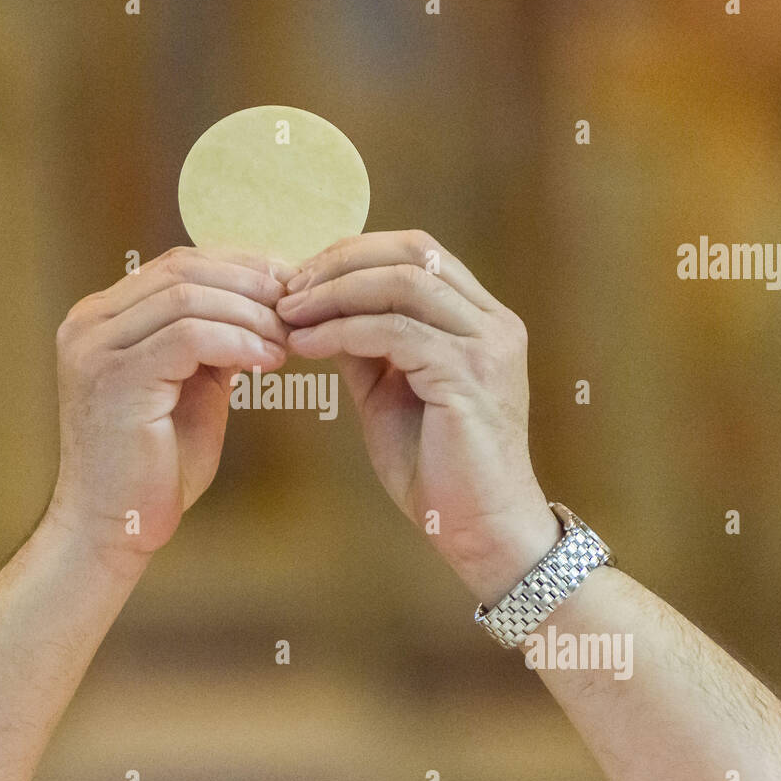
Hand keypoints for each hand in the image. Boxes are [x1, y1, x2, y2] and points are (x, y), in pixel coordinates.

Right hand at [49, 247, 292, 564]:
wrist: (114, 528)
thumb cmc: (154, 465)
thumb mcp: (191, 387)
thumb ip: (214, 343)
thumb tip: (264, 307)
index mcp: (102, 318)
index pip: (177, 264)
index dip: (240, 266)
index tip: (290, 285)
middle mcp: (89, 324)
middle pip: (182, 269)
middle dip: (250, 282)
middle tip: (300, 306)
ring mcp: (96, 349)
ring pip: (187, 297)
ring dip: (249, 314)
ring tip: (288, 339)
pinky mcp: (114, 379)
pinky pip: (187, 337)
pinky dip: (236, 342)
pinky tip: (268, 360)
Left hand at [278, 230, 561, 599]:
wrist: (480, 529)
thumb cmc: (438, 468)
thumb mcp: (391, 392)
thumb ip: (364, 347)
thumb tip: (315, 311)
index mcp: (480, 319)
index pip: (417, 251)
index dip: (353, 254)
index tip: (300, 278)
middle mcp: (493, 323)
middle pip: (413, 251)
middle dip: (340, 262)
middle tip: (287, 289)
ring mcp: (486, 347)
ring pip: (403, 283)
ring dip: (335, 292)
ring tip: (288, 313)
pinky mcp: (468, 377)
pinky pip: (395, 332)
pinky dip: (342, 330)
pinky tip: (306, 345)